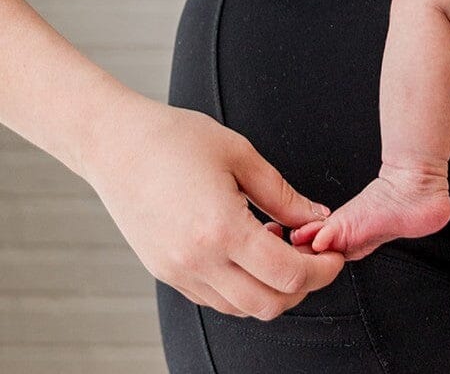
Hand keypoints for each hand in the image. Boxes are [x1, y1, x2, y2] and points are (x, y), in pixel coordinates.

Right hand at [87, 95, 344, 315]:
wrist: (115, 144)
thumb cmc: (172, 139)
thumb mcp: (239, 154)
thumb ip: (282, 193)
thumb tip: (315, 218)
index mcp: (220, 229)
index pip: (287, 274)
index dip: (321, 270)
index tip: (334, 256)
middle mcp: (198, 261)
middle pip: (268, 304)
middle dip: (303, 287)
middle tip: (315, 257)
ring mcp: (179, 273)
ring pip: (241, 309)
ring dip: (270, 288)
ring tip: (277, 244)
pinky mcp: (167, 274)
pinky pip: (216, 299)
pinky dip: (242, 287)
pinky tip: (248, 250)